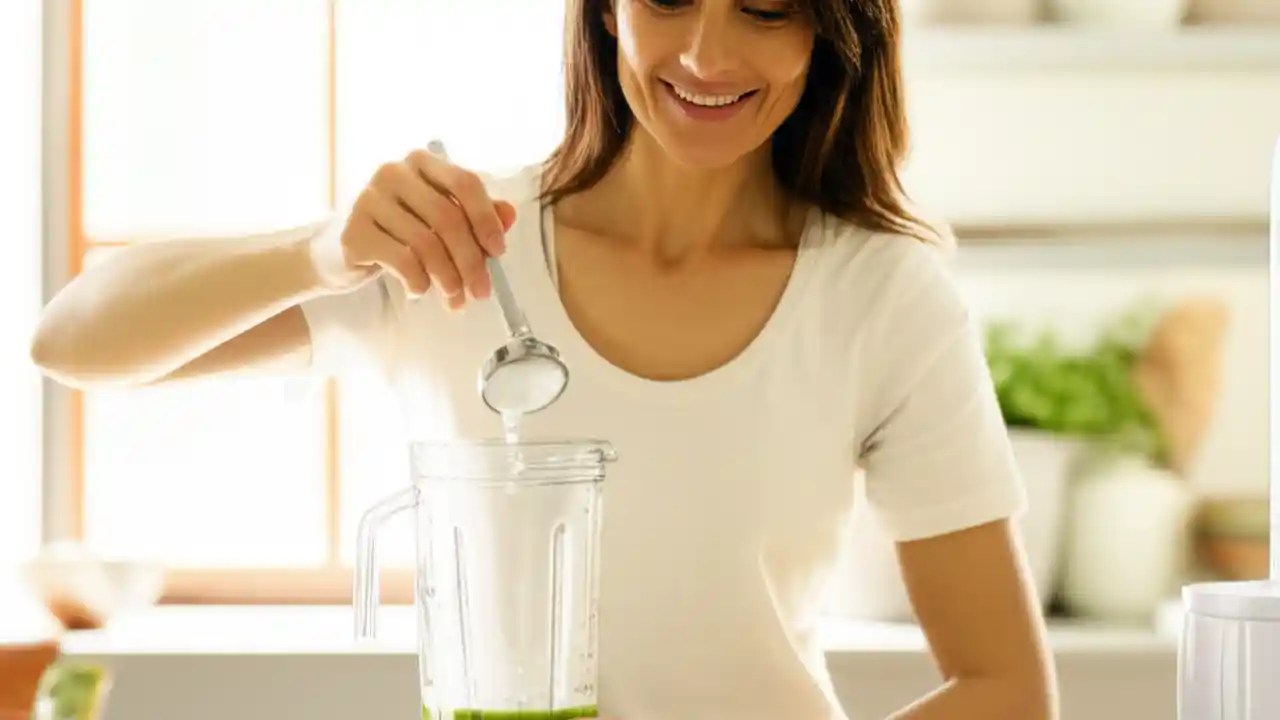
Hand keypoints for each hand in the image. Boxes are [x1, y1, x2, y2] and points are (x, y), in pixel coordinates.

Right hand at [311, 147, 516, 308]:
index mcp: (422, 162)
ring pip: (425, 243)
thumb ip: (476, 216)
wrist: (345, 252)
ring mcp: (369, 199)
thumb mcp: (443, 222)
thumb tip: (509, 215)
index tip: (499, 252)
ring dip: (448, 278)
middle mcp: (393, 172)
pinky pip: (401, 260)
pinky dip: (418, 281)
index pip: (465, 183)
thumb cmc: (403, 232)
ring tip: (454, 298)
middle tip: (481, 291)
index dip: (486, 219)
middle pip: (447, 218)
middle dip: (471, 260)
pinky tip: (419, 291)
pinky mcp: (354, 230)